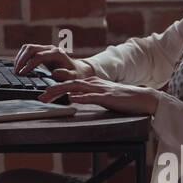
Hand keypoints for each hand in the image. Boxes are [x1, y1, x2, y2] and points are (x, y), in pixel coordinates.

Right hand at [13, 43, 93, 79]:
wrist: (77, 70)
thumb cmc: (74, 75)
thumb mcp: (73, 78)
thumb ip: (65, 76)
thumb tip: (55, 74)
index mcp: (57, 54)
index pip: (39, 56)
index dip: (29, 65)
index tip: (22, 74)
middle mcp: (50, 48)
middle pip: (31, 48)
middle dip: (21, 60)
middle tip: (16, 72)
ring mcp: (45, 48)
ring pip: (27, 47)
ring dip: (20, 58)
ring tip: (16, 70)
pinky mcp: (41, 51)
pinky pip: (28, 50)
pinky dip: (21, 57)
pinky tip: (19, 67)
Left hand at [38, 77, 159, 115]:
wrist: (142, 97)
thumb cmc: (122, 99)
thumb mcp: (101, 96)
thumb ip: (88, 96)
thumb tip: (72, 98)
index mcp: (91, 83)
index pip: (69, 84)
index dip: (55, 88)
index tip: (43, 94)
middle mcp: (94, 83)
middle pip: (69, 84)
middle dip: (53, 90)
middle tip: (40, 96)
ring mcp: (101, 89)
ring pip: (77, 88)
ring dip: (61, 91)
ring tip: (49, 96)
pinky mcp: (109, 97)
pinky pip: (93, 97)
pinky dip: (81, 97)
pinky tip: (72, 99)